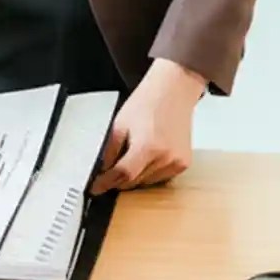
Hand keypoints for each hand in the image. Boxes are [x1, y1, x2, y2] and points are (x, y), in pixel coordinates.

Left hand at [90, 59, 204, 193]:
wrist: (173, 91)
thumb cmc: (146, 103)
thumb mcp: (119, 124)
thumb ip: (110, 151)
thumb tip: (102, 171)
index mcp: (147, 147)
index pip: (123, 175)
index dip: (106, 183)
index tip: (96, 188)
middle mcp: (165, 158)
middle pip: (134, 181)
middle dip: (118, 179)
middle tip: (109, 170)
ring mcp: (177, 162)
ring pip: (146, 182)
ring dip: (134, 176)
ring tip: (133, 154)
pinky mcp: (184, 163)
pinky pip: (161, 177)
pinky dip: (149, 173)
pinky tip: (146, 156)